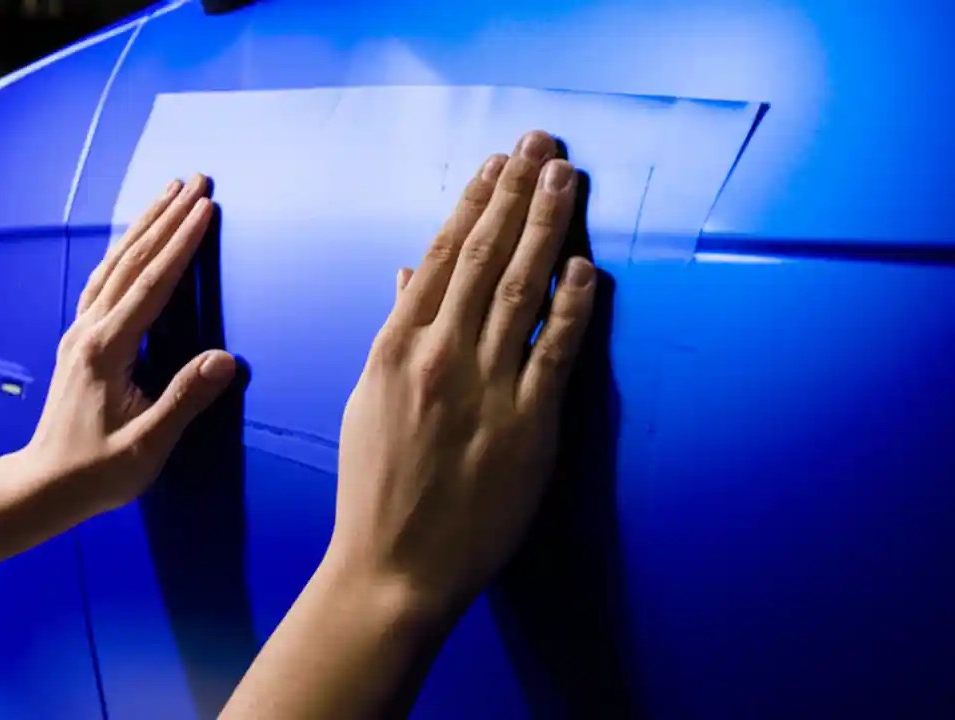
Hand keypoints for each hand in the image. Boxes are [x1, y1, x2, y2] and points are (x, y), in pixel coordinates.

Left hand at [24, 174, 235, 513]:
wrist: (43, 486)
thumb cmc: (97, 472)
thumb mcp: (147, 445)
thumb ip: (184, 400)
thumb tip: (225, 359)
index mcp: (106, 350)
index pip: (152, 285)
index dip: (181, 243)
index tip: (206, 207)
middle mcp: (90, 332)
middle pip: (132, 261)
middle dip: (166, 217)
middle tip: (196, 179)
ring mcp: (81, 334)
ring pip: (115, 265)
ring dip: (145, 227)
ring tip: (169, 193)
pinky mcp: (81, 342)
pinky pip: (105, 281)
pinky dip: (126, 252)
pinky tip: (136, 243)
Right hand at [330, 130, 596, 616]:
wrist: (394, 565)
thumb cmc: (376, 485)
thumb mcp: (367, 398)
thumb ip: (394, 332)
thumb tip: (407, 271)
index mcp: (394, 347)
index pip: (440, 257)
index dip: (474, 203)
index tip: (496, 164)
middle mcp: (439, 356)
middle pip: (485, 258)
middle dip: (517, 195)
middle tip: (542, 146)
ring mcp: (485, 390)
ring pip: (521, 291)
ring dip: (547, 230)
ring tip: (566, 180)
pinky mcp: (528, 427)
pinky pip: (555, 354)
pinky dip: (573, 308)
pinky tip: (587, 268)